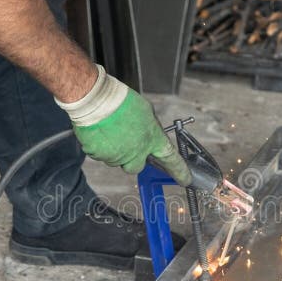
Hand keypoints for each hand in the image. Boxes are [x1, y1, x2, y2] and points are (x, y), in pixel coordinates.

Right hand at [56, 65, 191, 184]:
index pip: (171, 159)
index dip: (179, 171)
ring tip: (110, 131)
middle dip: (131, 160)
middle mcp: (136, 152)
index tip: (185, 179)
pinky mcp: (100, 157)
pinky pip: (101, 155)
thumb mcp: (146, 111)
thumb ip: (150, 128)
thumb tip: (150, 135)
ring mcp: (118, 156)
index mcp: (152, 139)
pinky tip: (101, 132)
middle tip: (125, 144)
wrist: (96, 100)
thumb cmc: (121, 102)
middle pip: (136, 167)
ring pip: (116, 160)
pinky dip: (101, 147)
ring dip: (114, 151)